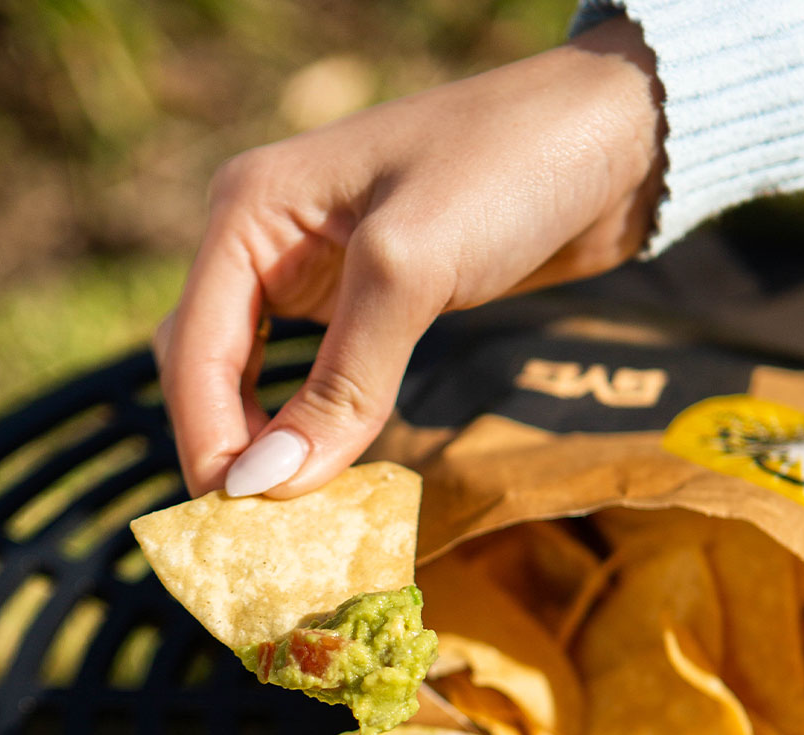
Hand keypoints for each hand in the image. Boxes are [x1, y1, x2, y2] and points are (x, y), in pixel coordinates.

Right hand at [156, 16, 664, 496]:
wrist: (609, 135)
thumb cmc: (507, 167)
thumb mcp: (411, 270)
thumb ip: (341, 383)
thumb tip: (270, 485)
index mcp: (247, 211)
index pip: (194, 351)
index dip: (209, 443)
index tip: (235, 522)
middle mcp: (261, 240)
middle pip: (206, 368)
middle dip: (225, 448)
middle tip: (257, 530)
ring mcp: (308, 270)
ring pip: (248, 377)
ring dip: (260, 444)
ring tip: (288, 512)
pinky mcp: (356, 299)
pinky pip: (307, 376)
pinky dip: (306, 427)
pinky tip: (323, 466)